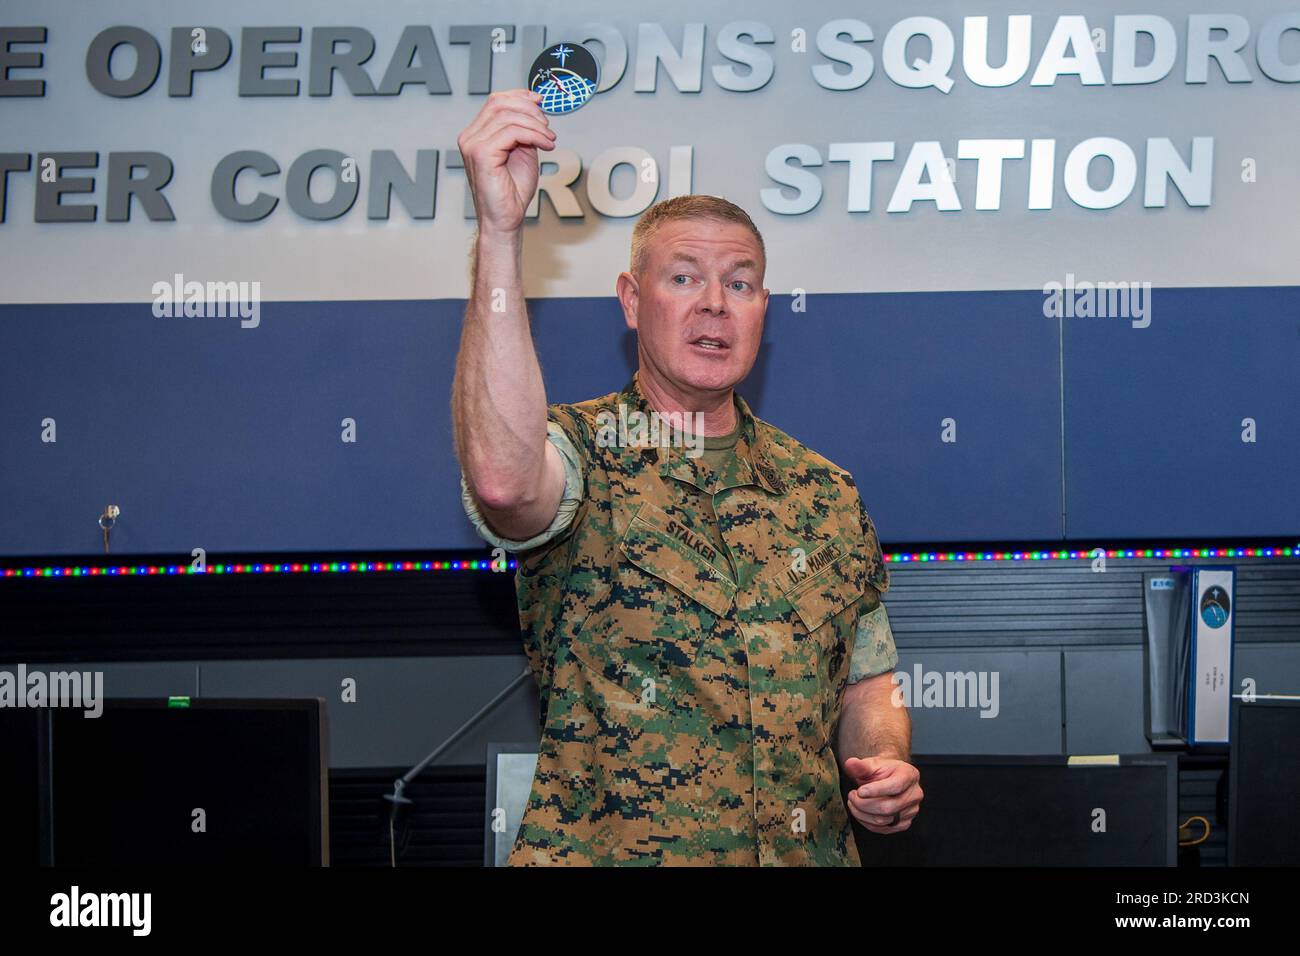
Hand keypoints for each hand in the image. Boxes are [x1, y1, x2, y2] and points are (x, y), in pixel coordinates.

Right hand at [456, 89, 556, 235]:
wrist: (506, 219)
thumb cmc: (512, 192)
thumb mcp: (522, 152)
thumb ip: (524, 130)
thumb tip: (535, 109)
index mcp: (476, 134)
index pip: (495, 101)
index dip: (520, 96)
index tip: (541, 101)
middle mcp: (470, 137)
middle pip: (500, 103)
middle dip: (530, 109)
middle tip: (548, 125)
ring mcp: (473, 144)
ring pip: (508, 116)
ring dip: (536, 125)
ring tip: (549, 139)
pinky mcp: (481, 154)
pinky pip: (512, 132)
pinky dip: (534, 135)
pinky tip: (546, 145)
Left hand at [843, 755, 922, 833]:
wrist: (889, 778)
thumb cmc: (882, 771)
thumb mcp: (872, 764)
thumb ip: (861, 765)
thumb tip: (850, 763)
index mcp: (909, 775)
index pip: (895, 786)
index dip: (875, 790)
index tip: (859, 791)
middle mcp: (915, 794)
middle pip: (888, 807)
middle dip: (863, 804)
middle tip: (852, 796)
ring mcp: (911, 811)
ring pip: (884, 820)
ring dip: (862, 814)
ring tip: (853, 803)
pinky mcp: (904, 823)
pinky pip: (883, 829)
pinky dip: (867, 822)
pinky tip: (860, 812)